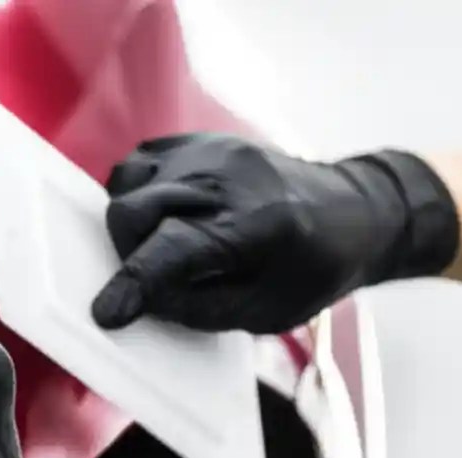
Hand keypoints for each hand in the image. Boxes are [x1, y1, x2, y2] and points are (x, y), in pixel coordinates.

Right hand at [91, 134, 459, 332]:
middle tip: (150, 275)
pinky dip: (138, 194)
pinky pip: (139, 164)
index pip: (175, 250)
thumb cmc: (313, 269)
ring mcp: (212, 150)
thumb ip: (197, 308)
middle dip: (126, 251)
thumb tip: (141, 299)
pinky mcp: (200, 141)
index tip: (106, 312)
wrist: (355, 211)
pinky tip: (163, 214)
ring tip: (159, 242)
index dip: (134, 283)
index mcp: (258, 225)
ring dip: (130, 222)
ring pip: (128, 182)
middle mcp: (230, 177)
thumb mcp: (265, 313)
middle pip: (135, 209)